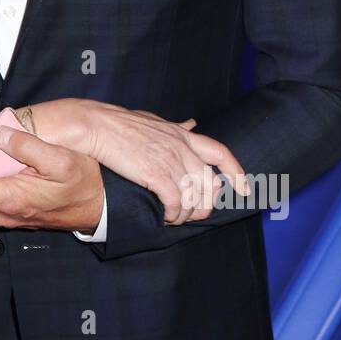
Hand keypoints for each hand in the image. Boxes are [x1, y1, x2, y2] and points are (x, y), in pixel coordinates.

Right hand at [62, 99, 247, 224]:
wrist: (96, 125)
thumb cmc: (120, 123)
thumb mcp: (154, 120)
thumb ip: (176, 127)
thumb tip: (192, 123)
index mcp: (183, 135)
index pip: (220, 153)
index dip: (235, 172)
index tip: (244, 189)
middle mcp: (182, 148)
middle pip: (210, 184)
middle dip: (208, 205)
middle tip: (198, 215)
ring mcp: (170, 161)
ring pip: (194, 197)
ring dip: (188, 213)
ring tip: (177, 218)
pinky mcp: (156, 175)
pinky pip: (176, 203)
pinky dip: (174, 215)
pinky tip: (166, 217)